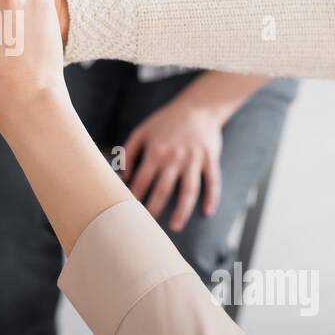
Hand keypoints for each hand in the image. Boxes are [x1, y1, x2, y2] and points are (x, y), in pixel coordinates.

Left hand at [122, 94, 223, 230]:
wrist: (198, 107)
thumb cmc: (165, 122)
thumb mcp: (142, 132)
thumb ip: (129, 153)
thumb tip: (123, 177)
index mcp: (156, 151)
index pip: (142, 180)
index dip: (134, 197)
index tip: (128, 212)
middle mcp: (175, 157)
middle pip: (163, 189)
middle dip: (154, 209)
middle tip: (147, 228)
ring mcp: (194, 159)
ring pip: (188, 190)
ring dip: (182, 210)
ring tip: (175, 227)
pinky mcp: (210, 159)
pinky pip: (212, 181)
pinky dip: (212, 197)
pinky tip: (207, 212)